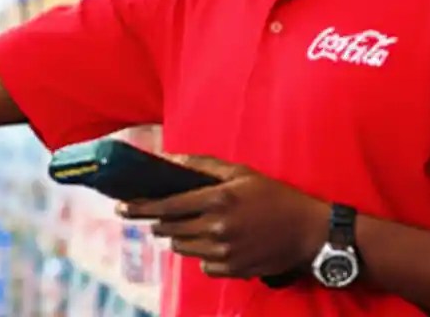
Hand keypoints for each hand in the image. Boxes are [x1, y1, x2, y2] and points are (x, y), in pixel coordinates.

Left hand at [120, 155, 329, 279]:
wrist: (308, 232)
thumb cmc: (275, 197)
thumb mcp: (241, 173)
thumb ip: (203, 166)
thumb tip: (171, 159)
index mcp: (218, 199)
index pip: (167, 206)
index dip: (140, 207)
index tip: (121, 208)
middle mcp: (217, 227)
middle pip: (169, 229)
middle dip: (158, 222)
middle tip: (157, 216)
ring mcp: (224, 252)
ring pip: (182, 248)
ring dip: (180, 237)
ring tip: (196, 226)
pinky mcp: (232, 270)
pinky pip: (202, 265)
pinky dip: (203, 255)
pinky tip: (219, 243)